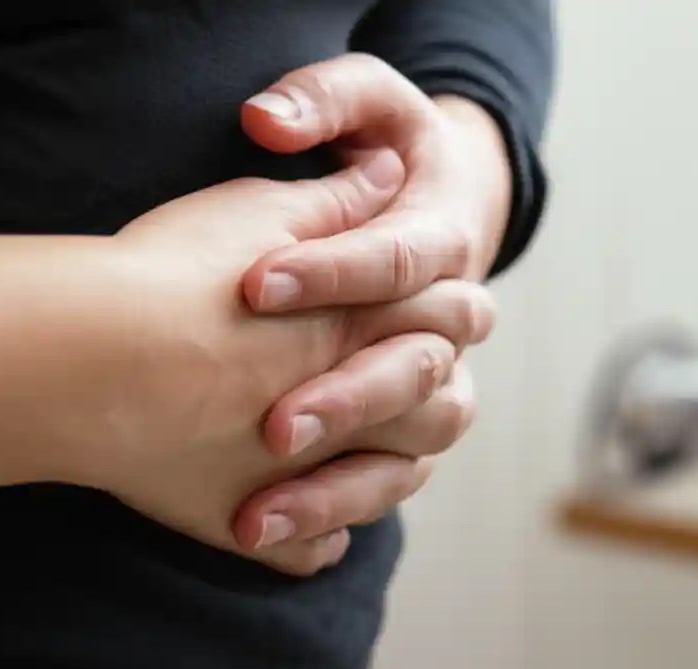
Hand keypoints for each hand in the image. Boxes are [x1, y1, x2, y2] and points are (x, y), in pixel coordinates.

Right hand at [75, 155, 500, 575]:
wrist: (93, 356)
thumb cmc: (174, 274)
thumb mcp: (262, 210)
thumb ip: (338, 198)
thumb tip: (393, 173)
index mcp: (363, 322)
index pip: (451, 313)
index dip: (446, 301)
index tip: (435, 296)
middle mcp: (350, 404)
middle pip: (442, 410)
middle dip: (430, 391)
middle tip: (413, 385)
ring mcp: (299, 473)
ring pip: (383, 487)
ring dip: (382, 474)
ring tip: (363, 461)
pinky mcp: (242, 518)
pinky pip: (300, 550)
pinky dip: (308, 541)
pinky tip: (293, 525)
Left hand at [222, 53, 514, 558]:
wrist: (391, 232)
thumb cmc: (363, 161)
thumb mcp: (356, 110)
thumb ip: (322, 105)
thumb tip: (267, 117)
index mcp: (437, 247)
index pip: (402, 264)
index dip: (335, 273)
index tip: (255, 284)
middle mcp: (441, 332)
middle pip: (419, 378)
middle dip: (349, 397)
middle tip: (275, 424)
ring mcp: (417, 399)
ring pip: (406, 457)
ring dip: (335, 487)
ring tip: (257, 512)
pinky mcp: (384, 445)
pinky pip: (373, 493)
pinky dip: (325, 520)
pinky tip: (260, 533)